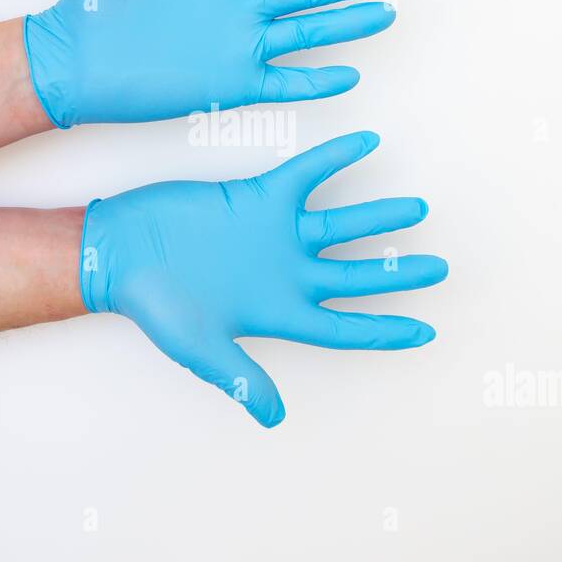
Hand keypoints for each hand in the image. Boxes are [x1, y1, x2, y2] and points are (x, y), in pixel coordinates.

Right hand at [79, 131, 446, 426]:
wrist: (122, 250)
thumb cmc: (156, 305)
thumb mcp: (200, 348)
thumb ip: (240, 376)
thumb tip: (275, 418)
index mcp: (280, 312)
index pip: (346, 326)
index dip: (386, 330)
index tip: (426, 331)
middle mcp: (286, 273)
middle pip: (357, 275)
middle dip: (399, 273)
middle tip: (439, 268)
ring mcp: (276, 234)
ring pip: (343, 225)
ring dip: (380, 217)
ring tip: (418, 208)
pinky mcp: (258, 197)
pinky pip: (308, 174)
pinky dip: (337, 158)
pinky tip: (369, 142)